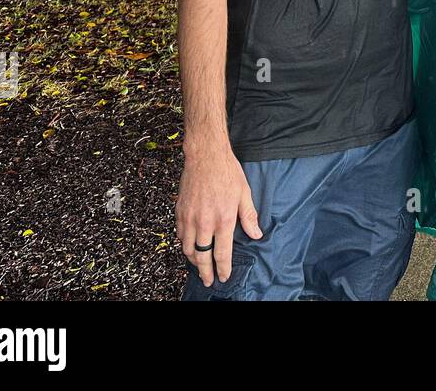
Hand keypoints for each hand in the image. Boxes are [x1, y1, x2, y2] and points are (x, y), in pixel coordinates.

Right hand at [176, 141, 262, 285]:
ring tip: (200, 266)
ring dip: (193, 260)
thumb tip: (256, 235)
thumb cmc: (227, 172)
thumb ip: (249, 217)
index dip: (222, 269)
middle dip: (205, 272)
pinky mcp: (179, 212)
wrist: (205, 156)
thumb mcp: (244, 193)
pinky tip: (190, 246)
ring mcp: (189, 218)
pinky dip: (184, 245)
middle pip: (202, 256)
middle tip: (208, 280)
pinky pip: (179, 235)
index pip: (222, 253)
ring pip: (187, 249)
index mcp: (223, 220)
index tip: (223, 277)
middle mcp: (203, 222)